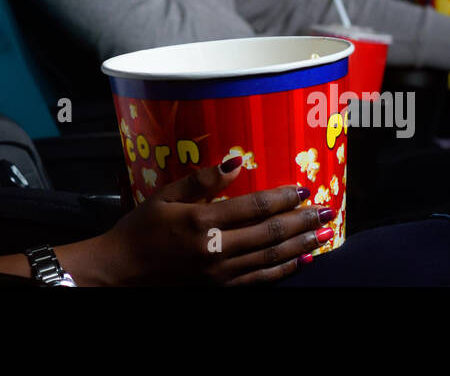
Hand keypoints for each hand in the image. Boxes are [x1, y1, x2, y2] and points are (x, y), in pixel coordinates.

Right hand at [93, 158, 332, 285]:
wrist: (122, 270)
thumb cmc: (140, 228)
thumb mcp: (165, 196)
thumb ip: (202, 180)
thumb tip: (237, 161)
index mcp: (201, 221)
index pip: (253, 207)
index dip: (282, 198)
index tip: (303, 189)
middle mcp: (215, 249)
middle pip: (269, 233)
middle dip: (301, 221)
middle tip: (327, 210)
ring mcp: (219, 272)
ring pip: (270, 257)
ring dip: (301, 245)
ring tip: (323, 233)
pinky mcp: (219, 288)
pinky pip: (259, 279)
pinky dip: (284, 270)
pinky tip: (302, 261)